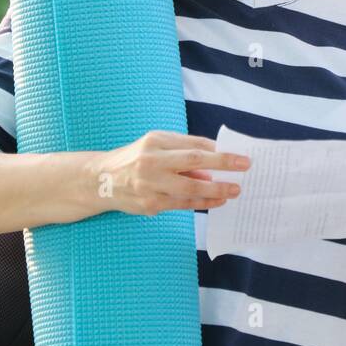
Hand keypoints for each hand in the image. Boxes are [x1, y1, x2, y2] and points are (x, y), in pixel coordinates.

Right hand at [93, 130, 249, 215]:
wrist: (101, 180)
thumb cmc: (135, 159)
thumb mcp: (156, 146)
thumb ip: (182, 152)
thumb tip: (212, 166)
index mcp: (156, 141)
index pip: (193, 144)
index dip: (218, 150)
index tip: (239, 154)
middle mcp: (152, 161)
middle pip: (194, 161)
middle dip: (222, 163)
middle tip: (244, 165)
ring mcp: (150, 184)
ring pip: (190, 188)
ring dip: (216, 189)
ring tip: (235, 189)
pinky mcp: (150, 204)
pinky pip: (182, 204)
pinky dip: (203, 203)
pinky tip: (218, 201)